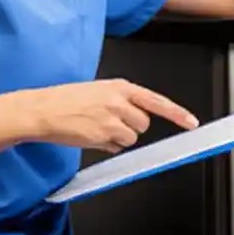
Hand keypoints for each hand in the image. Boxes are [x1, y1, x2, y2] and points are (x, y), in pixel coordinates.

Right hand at [22, 79, 198, 152]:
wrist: (41, 110)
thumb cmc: (65, 100)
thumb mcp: (98, 92)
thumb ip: (121, 102)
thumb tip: (137, 118)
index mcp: (120, 87)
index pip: (157, 101)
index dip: (177, 114)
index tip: (192, 123)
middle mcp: (119, 102)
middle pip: (144, 124)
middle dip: (131, 126)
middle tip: (109, 122)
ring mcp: (111, 120)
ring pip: (131, 138)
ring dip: (118, 137)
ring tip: (95, 127)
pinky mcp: (102, 136)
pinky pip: (116, 147)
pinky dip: (106, 145)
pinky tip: (90, 135)